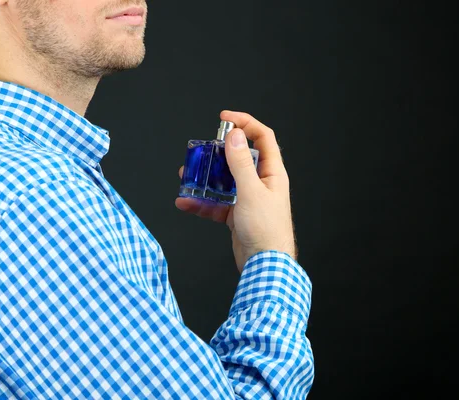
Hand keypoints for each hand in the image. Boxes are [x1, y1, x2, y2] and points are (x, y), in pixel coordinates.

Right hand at [176, 110, 296, 273]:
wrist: (264, 266)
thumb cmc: (265, 228)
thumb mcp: (250, 191)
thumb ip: (240, 163)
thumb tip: (235, 136)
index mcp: (272, 172)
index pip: (262, 137)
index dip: (245, 123)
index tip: (224, 119)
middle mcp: (261, 183)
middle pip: (239, 158)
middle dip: (218, 153)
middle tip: (202, 150)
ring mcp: (248, 199)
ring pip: (224, 181)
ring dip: (205, 178)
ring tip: (186, 175)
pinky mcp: (237, 215)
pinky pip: (216, 203)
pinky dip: (201, 202)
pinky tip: (185, 202)